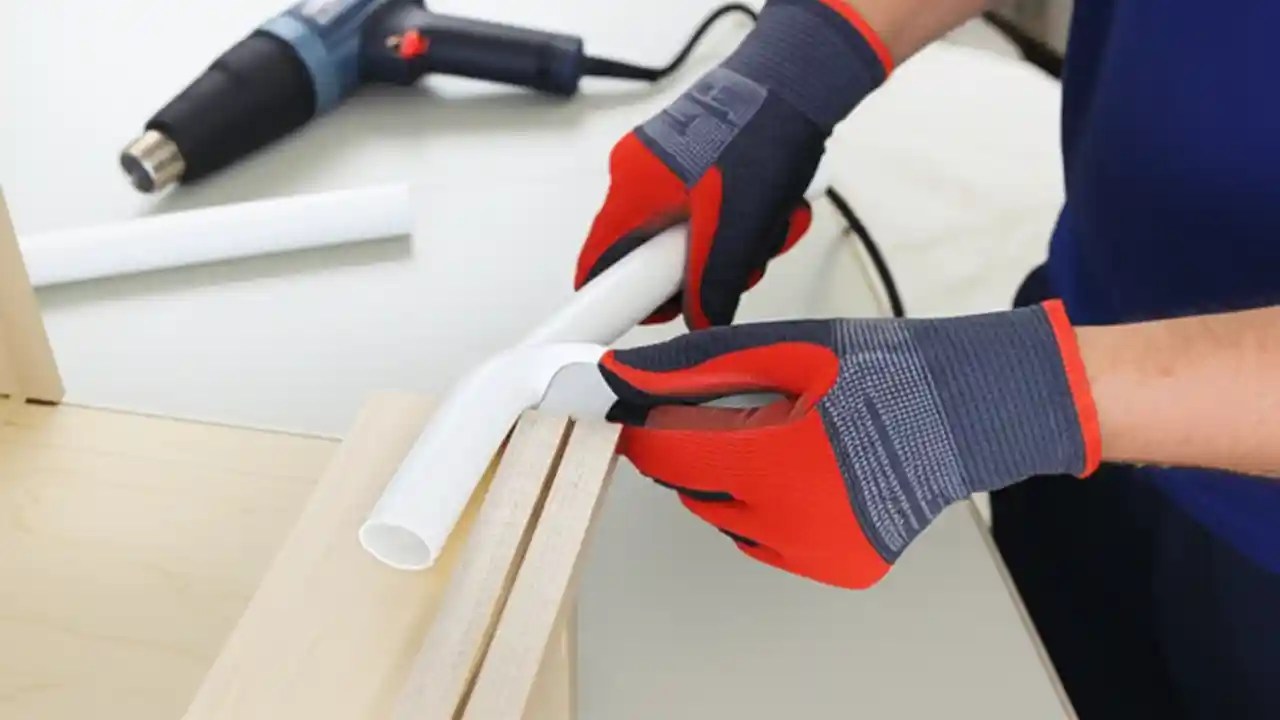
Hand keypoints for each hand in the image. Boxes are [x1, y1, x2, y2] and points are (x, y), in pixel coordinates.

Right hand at [575, 0, 893, 328]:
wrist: (794, 80)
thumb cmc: (760, 133)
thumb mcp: (736, 229)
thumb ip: (713, 284)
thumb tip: (703, 320)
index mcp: (631, 192)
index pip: (600, 265)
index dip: (626, 298)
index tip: (654, 313)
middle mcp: (639, 177)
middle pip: (655, 256)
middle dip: (707, 268)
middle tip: (744, 262)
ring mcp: (667, 166)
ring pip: (691, 235)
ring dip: (736, 244)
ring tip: (771, 223)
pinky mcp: (696, 158)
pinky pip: (709, 209)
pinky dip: (743, 218)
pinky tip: (774, 206)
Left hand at [598, 302, 1100, 587]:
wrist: (967, 412)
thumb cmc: (887, 372)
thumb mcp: (783, 352)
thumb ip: (693, 367)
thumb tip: (623, 373)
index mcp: (779, 459)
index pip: (667, 456)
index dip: (643, 427)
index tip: (633, 409)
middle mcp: (795, 520)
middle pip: (693, 490)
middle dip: (697, 450)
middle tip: (744, 410)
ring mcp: (817, 553)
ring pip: (728, 519)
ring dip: (733, 482)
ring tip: (789, 439)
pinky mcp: (837, 568)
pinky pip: (769, 543)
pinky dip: (770, 511)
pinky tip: (810, 474)